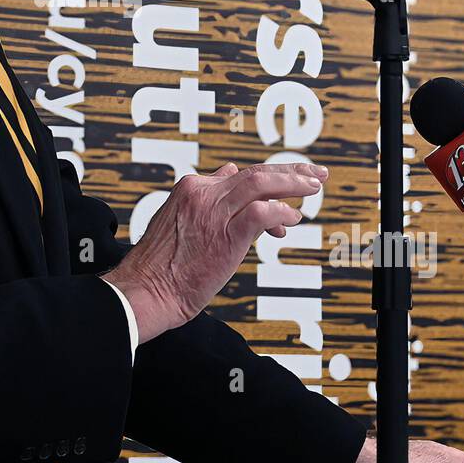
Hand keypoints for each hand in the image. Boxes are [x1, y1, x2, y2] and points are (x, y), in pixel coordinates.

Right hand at [105, 160, 326, 343]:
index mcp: (190, 187)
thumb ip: (205, 195)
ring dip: (293, 185)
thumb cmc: (162, 264)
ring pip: (261, 183)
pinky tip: (291, 221)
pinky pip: (262, 213)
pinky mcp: (226, 234)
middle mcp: (203, 193)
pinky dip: (281, 213)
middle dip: (290, 172)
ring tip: (314, 189)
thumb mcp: (178, 218)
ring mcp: (214, 212)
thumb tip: (229, 172)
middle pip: (255, 173)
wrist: (147, 290)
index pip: (239, 176)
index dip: (269, 182)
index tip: (288, 191)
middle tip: (316, 174)